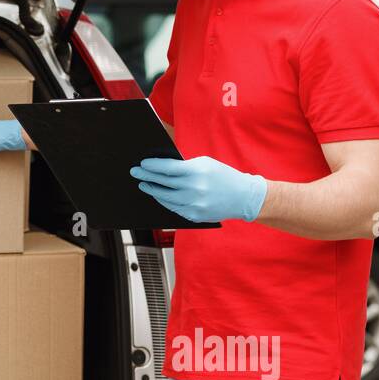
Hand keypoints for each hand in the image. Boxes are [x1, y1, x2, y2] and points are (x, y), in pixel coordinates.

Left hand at [130, 156, 266, 223]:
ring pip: (165, 197)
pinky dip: (163, 201)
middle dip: (147, 177)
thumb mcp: (205, 163)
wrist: (243, 197)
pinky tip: (158, 195)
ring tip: (144, 184)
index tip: (142, 163)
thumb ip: (184, 165)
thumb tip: (160, 167)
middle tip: (136, 173)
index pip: (167, 168)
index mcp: (197, 172)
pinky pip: (173, 208)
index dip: (152, 166)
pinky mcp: (194, 216)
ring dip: (152, 190)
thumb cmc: (223, 176)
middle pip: (163, 183)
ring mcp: (194, 204)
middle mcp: (194, 189)